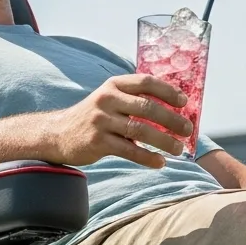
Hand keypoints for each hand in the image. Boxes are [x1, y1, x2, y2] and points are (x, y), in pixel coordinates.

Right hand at [48, 75, 193, 167]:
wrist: (58, 134)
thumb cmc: (92, 118)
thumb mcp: (110, 100)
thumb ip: (133, 100)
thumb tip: (172, 110)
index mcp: (114, 85)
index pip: (146, 82)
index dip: (168, 91)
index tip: (184, 102)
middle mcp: (107, 99)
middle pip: (147, 107)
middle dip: (172, 119)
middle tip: (188, 129)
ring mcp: (101, 120)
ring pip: (140, 129)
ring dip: (164, 141)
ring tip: (179, 149)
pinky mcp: (97, 142)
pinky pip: (129, 150)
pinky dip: (147, 157)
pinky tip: (160, 162)